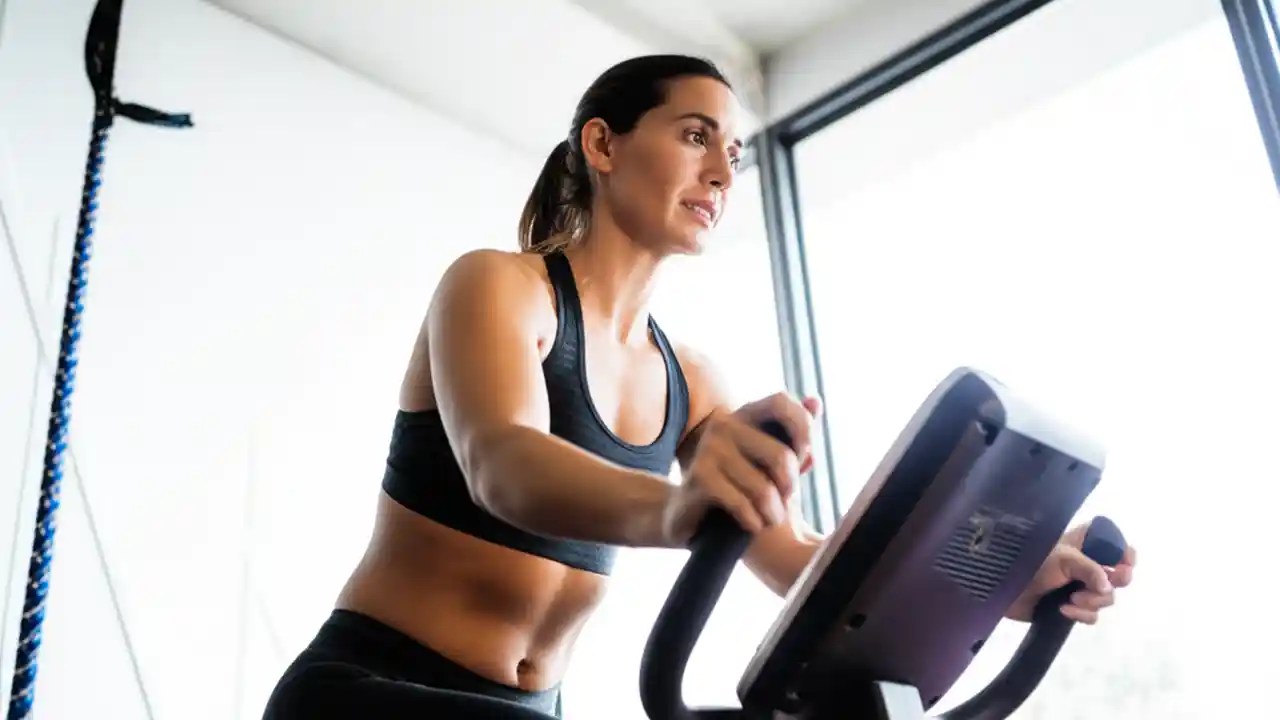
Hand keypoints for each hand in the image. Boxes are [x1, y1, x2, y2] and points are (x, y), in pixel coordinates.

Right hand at [660, 392, 821, 546]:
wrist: (683, 511)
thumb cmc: (734, 483)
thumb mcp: (766, 459)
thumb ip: (793, 434)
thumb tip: (815, 401)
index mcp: (743, 414)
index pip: (781, 402)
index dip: (802, 428)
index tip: (803, 456)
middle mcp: (723, 425)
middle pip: (782, 456)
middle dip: (790, 486)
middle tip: (783, 500)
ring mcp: (708, 450)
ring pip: (764, 488)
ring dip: (772, 512)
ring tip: (768, 517)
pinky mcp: (699, 478)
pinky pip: (743, 504)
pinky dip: (754, 521)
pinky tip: (751, 524)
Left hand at [1004, 522, 1137, 623]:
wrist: (1004, 589)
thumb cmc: (1033, 563)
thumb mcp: (1064, 559)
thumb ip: (1091, 569)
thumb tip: (1109, 587)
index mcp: (1083, 545)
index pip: (1114, 543)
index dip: (1124, 553)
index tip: (1125, 563)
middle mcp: (1085, 565)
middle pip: (1119, 575)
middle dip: (1114, 582)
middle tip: (1106, 584)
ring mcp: (1079, 587)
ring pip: (1107, 598)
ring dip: (1093, 600)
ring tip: (1072, 598)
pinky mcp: (1071, 607)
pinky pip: (1092, 616)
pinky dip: (1082, 614)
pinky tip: (1064, 610)